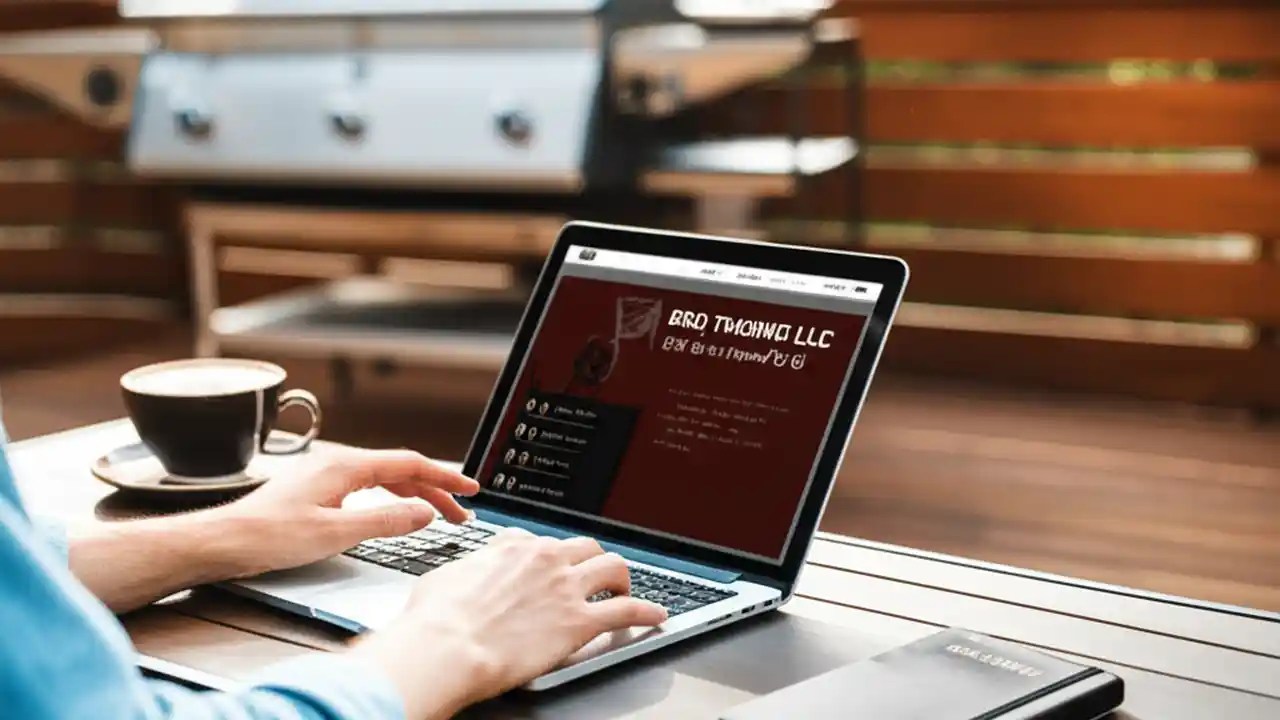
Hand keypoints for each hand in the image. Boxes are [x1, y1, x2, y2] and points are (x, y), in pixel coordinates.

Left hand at [214, 446, 479, 576]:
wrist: (223, 541)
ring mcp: (324, 475)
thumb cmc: (268, 536)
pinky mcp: (315, 489)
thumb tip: (424, 512)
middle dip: (434, 490)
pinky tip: (394, 511)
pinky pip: (365, 486)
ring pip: (382, 478)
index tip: (470, 489)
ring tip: (436, 515)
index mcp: (345, 466)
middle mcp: (336, 463)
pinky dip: (390, 497)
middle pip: (399, 470)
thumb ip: (386, 520)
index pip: (409, 464)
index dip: (444, 478)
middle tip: (460, 513)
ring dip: (413, 495)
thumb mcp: (336, 533)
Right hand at [353, 530, 667, 719]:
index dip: (549, 556)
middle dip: (592, 560)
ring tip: (624, 589)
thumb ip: (465, 571)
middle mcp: (545, 560)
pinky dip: (646, 612)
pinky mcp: (581, 621)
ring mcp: (566, 588)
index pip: (541, 541)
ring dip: (622, 578)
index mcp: (512, 548)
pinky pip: (627, 610)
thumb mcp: (444, 578)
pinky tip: (655, 615)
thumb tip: (461, 577)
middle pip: (585, 546)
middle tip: (593, 575)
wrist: (447, 647)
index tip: (550, 567)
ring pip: (613, 567)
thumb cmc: (435, 619)